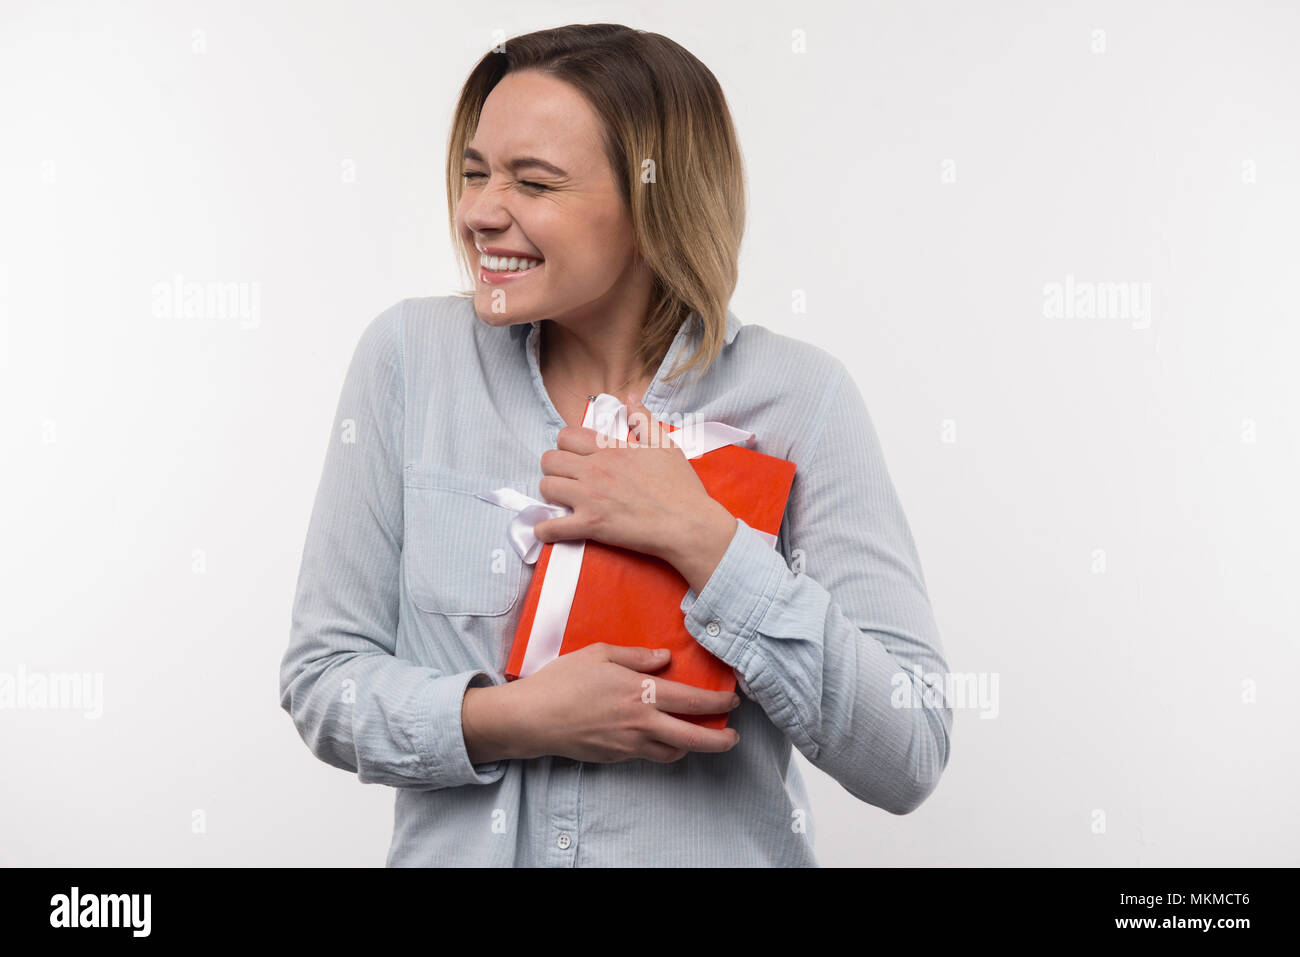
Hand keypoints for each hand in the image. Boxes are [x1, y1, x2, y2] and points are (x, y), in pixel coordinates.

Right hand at [501, 643, 740, 762]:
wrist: (531, 719)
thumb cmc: (562, 680)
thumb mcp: (599, 653)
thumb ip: (637, 656)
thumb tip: (666, 658)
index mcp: (639, 693)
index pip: (691, 701)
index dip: (716, 703)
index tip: (731, 700)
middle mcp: (640, 723)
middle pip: (692, 739)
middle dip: (719, 740)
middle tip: (733, 737)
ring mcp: (628, 745)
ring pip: (672, 753)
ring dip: (691, 747)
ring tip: (698, 737)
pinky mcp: (615, 758)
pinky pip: (648, 756)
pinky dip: (662, 749)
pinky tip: (661, 738)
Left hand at [533, 394, 730, 564]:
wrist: (688, 523)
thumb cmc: (681, 487)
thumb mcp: (665, 445)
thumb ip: (644, 420)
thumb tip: (631, 398)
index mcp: (612, 450)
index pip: (567, 436)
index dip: (565, 446)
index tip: (573, 457)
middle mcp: (596, 469)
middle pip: (550, 459)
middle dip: (554, 468)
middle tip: (565, 478)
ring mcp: (590, 497)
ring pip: (546, 486)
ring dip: (550, 494)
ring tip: (562, 501)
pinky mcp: (591, 525)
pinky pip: (552, 527)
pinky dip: (545, 530)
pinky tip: (548, 531)